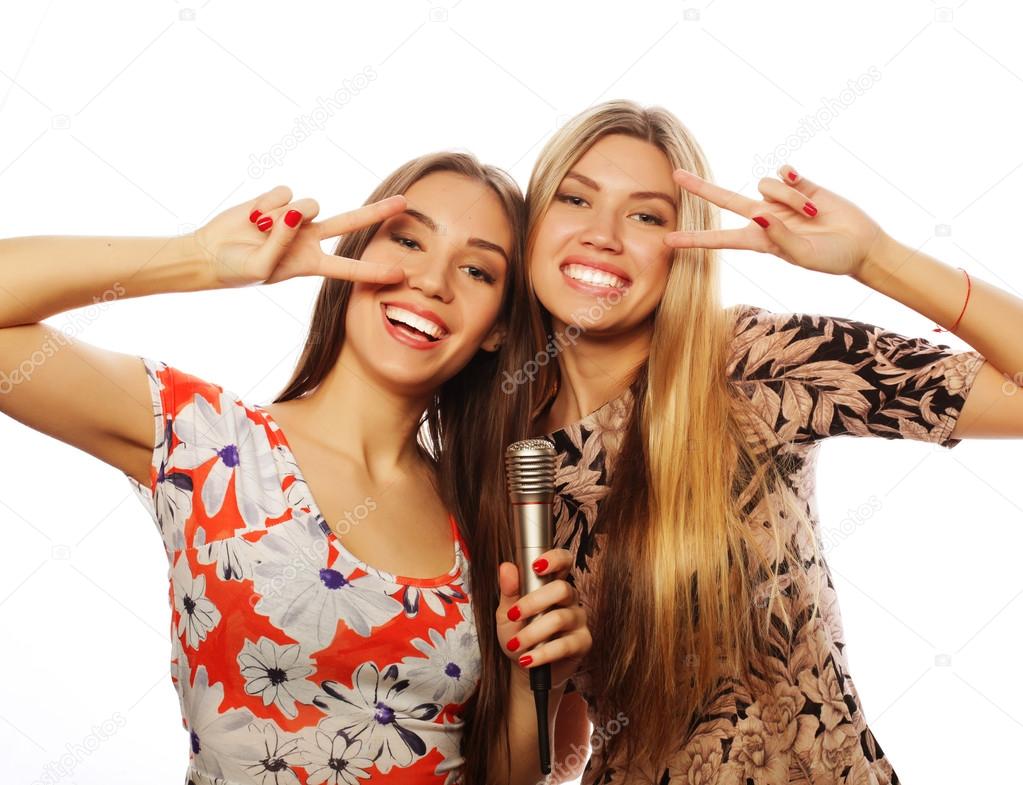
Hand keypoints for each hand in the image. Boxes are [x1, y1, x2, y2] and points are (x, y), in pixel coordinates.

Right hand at [191, 184, 407, 287]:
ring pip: (308, 205)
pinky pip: (284, 194)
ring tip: (260, 230)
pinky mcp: (279, 200)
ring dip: (283, 216)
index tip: (399, 275)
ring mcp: (296, 218)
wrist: (210, 252)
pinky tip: (253, 217)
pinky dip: (267, 205)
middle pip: (350, 223)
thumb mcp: (262, 267)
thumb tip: (298, 212)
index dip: (373, 271)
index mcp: (311, 263)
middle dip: (377, 213)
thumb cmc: (237, 269)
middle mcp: (309, 239)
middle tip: (405, 202)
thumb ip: (283, 242)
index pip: (348, 268)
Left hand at [497, 548, 590, 692]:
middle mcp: (569, 599)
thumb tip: (507, 567)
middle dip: (533, 602)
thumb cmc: (518, 633)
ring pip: (559, 618)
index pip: (563, 561)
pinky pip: (565, 645)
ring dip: (532, 633)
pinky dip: (542, 653)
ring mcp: (578, 620)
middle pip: (562, 589)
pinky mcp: (583, 642)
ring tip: (515, 645)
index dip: (554, 559)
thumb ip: (509, 591)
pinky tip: (527, 660)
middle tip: (513, 615)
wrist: (525, 666)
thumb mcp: (507, 612)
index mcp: (552, 584)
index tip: (535, 566)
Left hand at [664, 166, 888, 277]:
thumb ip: (780, 237)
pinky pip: (784, 173)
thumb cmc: (831, 258)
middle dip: (701, 187)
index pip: (719, 239)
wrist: (860, 244)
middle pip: (725, 199)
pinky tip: (806, 189)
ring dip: (788, 198)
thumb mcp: (803, 255)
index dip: (694, 240)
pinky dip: (793, 181)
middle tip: (676, 174)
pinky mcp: (798, 184)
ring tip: (810, 213)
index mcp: (759, 240)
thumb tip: (760, 213)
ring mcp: (779, 200)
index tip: (667, 241)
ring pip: (766, 185)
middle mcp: (764, 218)